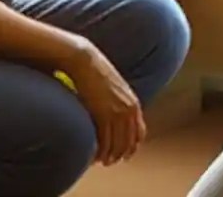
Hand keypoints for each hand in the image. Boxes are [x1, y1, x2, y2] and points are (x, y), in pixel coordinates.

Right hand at [65, 45, 146, 165]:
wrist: (84, 60)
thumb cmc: (94, 72)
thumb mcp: (113, 88)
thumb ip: (118, 102)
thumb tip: (113, 115)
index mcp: (133, 104)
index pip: (139, 134)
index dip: (131, 147)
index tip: (123, 154)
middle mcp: (129, 110)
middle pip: (128, 142)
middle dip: (120, 154)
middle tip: (109, 161)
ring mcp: (118, 112)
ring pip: (117, 145)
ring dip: (109, 156)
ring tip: (100, 161)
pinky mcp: (104, 114)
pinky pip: (104, 142)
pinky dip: (100, 152)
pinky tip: (93, 156)